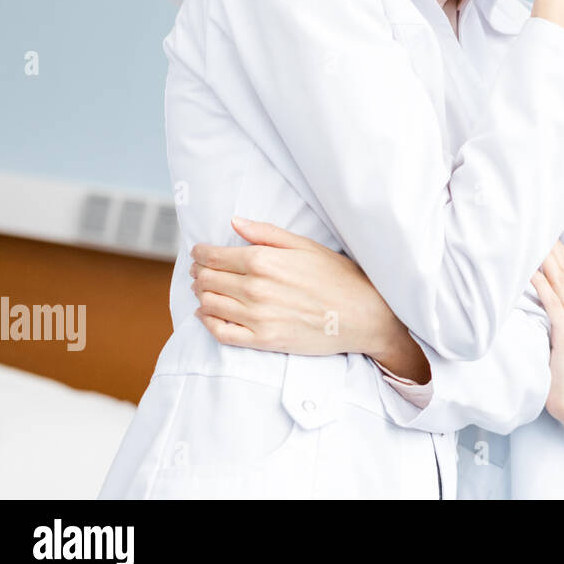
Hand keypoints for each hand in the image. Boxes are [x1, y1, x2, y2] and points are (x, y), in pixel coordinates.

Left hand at [190, 216, 429, 382]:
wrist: (363, 314)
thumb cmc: (338, 276)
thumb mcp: (305, 245)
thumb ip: (266, 233)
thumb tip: (233, 222)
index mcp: (263, 260)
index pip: (213, 256)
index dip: (200, 254)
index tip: (200, 253)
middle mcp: (255, 288)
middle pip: (207, 280)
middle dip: (199, 273)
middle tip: (201, 271)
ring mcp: (257, 317)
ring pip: (209, 305)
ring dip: (202, 295)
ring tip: (206, 290)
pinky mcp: (263, 341)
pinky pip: (221, 333)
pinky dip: (207, 323)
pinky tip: (207, 315)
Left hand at [531, 240, 563, 451]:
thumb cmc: (560, 377)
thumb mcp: (555, 342)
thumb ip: (548, 320)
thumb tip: (525, 301)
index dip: (557, 252)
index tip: (543, 233)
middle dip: (551, 247)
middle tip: (536, 224)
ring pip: (561, 282)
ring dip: (546, 259)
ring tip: (532, 238)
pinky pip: (553, 304)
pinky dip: (542, 285)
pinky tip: (531, 272)